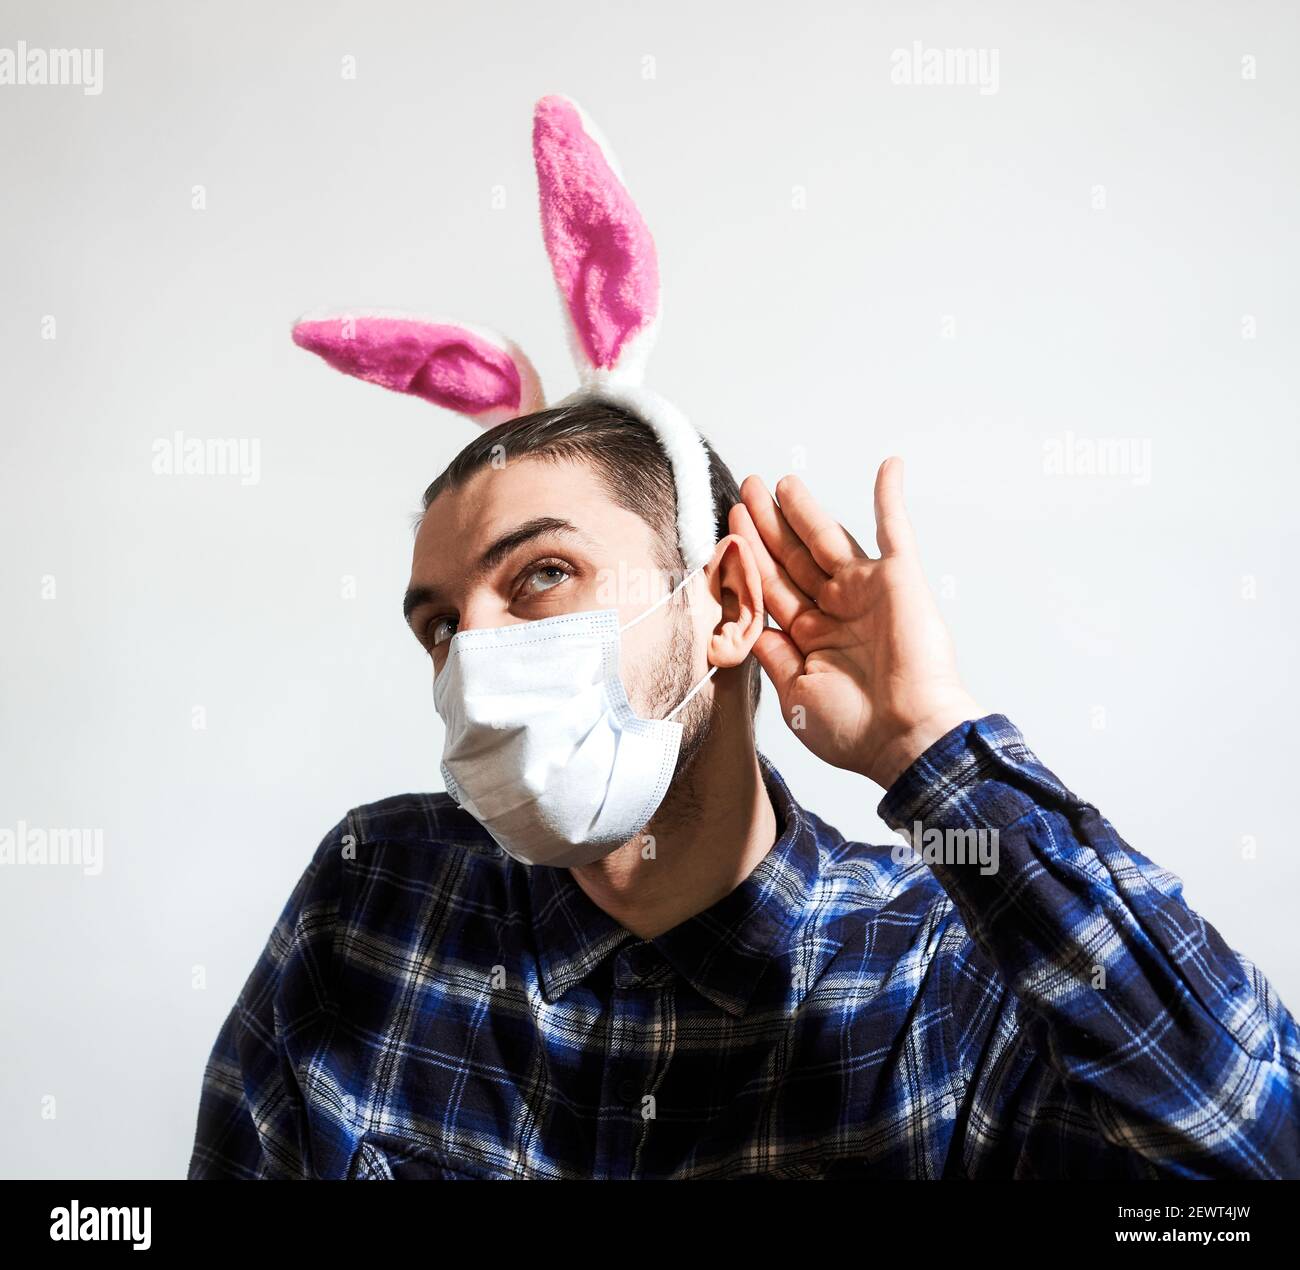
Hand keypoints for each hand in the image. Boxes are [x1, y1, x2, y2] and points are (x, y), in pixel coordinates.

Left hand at [731, 458, 980, 789]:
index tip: (728, 527)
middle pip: (791, 557)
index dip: (748, 556)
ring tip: (781, 483)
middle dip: (766, 524)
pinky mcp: (898, 580)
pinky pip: (895, 529)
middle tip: (747, 489)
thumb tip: (744, 626)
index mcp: (810, 638)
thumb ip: (770, 655)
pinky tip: (888, 466)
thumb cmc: (856, 731)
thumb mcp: (794, 693)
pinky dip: (891, 497)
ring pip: (827, 538)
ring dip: (805, 509)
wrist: (906, 738)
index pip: (770, 587)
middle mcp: (836, 610)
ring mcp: (865, 592)